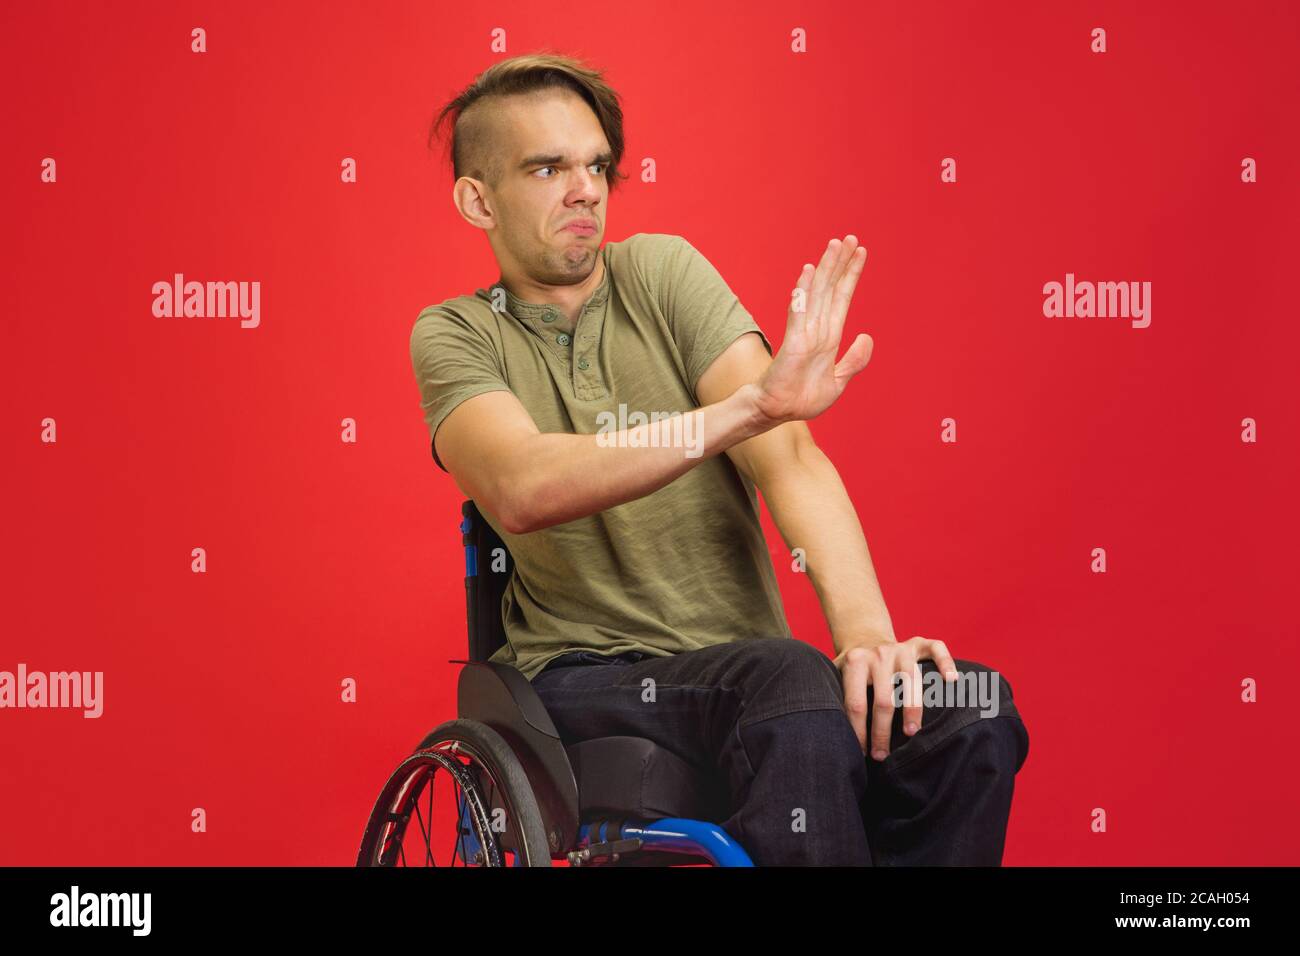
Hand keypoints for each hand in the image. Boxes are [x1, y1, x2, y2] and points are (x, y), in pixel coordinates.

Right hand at [754, 236, 872, 424]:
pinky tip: (807, 274)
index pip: (842, 298)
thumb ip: (854, 360)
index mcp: (829, 337)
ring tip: (835, 245)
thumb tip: (867, 336)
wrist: (779, 412)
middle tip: (850, 238)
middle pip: (831, 288)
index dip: (851, 275)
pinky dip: (804, 294)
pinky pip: (800, 314)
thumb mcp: (838, 381)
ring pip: (818, 294)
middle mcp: (818, 329)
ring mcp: (804, 333)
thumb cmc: (803, 398)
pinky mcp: (793, 343)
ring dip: (826, 269)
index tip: (860, 253)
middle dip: (841, 263)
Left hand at [833, 636, 959, 760]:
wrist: (864, 635)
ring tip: (911, 734)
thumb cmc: (851, 668)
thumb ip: (833, 695)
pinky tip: (951, 680)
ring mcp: (900, 648)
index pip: (856, 703)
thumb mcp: (834, 675)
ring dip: (913, 710)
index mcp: (855, 662)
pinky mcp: (918, 644)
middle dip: (882, 731)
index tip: (862, 753)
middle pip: (883, 699)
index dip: (859, 731)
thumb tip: (830, 733)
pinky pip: (936, 648)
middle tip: (882, 755)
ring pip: (911, 680)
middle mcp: (879, 654)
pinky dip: (946, 662)